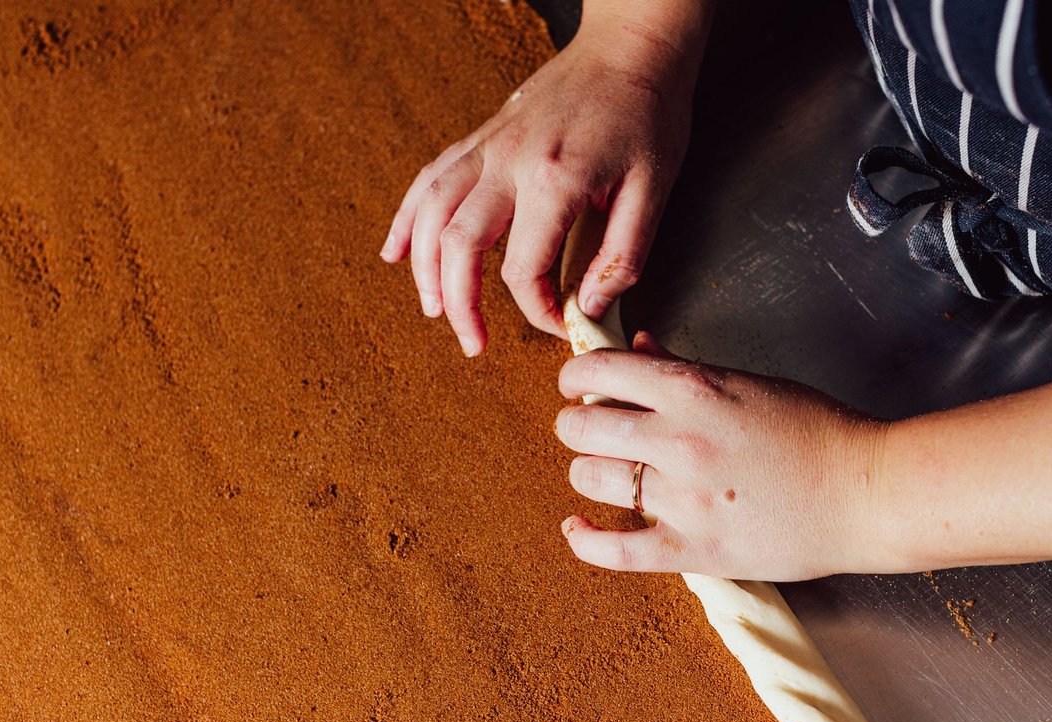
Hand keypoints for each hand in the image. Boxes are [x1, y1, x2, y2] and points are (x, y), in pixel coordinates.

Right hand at [380, 16, 699, 355]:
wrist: (630, 47)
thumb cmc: (648, 114)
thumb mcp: (655, 188)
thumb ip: (623, 254)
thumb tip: (590, 306)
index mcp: (554, 180)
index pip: (522, 269)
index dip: (536, 310)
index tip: (560, 325)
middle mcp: (508, 162)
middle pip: (457, 246)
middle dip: (460, 305)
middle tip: (473, 344)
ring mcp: (488, 146)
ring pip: (430, 213)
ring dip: (423, 268)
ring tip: (434, 309)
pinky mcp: (482, 136)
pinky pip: (429, 179)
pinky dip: (406, 218)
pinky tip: (396, 252)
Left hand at [554, 333, 889, 579]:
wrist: (869, 492)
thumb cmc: (818, 432)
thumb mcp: (748, 383)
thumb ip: (684, 369)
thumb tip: (640, 346)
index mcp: (694, 390)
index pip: (600, 371)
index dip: (575, 377)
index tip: (576, 385)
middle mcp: (680, 440)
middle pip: (582, 426)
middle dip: (574, 424)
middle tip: (585, 429)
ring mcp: (685, 498)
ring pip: (591, 479)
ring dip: (586, 471)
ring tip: (599, 471)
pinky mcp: (696, 550)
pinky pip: (616, 550)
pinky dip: (584, 539)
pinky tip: (575, 527)